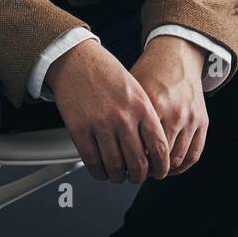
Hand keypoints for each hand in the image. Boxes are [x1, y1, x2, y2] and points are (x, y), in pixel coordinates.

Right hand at [44, 40, 169, 183]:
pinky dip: (98, 172)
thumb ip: (145, 117)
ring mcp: (100, 124)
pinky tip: (101, 170)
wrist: (76, 59)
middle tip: (137, 177)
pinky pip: (92, 161)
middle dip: (139, 176)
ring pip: (114, 166)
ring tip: (118, 175)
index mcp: (142, 106)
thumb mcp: (136, 89)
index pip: (159, 147)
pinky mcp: (79, 129)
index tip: (159, 172)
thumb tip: (151, 148)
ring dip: (118, 177)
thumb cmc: (106, 73)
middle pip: (137, 163)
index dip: (161, 166)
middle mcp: (123, 117)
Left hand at [130, 36, 209, 176]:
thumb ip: (125, 117)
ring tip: (152, 172)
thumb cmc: (150, 71)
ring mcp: (191, 118)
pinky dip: (182, 166)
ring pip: (177, 160)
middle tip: (136, 173)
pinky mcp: (202, 121)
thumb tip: (112, 146)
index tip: (124, 167)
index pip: (141, 147)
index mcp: (153, 104)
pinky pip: (195, 154)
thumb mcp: (132, 89)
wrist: (177, 55)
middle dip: (146, 170)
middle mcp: (174, 113)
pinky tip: (171, 168)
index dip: (131, 162)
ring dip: (164, 171)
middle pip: (159, 158)